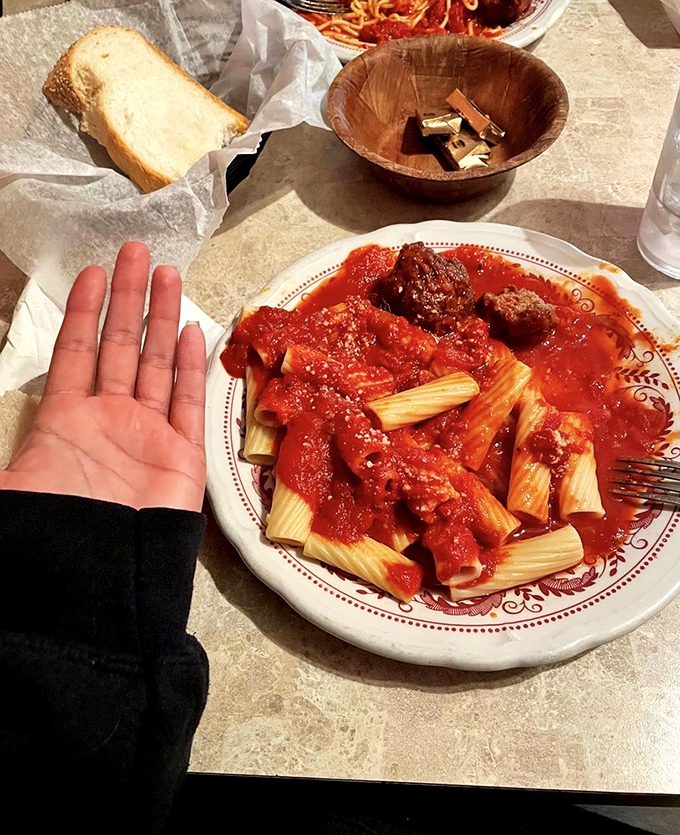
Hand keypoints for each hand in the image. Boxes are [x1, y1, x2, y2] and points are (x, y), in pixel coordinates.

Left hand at [0, 242, 205, 511]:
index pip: (76, 352)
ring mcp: (148, 433)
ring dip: (161, 319)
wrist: (104, 579)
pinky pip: (187, 401)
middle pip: (120, 346)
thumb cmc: (56, 532)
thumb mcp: (8, 490)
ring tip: (167, 275)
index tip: (92, 273)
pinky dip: (191, 366)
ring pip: (156, 363)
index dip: (84, 312)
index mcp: (65, 421)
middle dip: (128, 299)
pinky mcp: (183, 454)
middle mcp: (109, 418)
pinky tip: (192, 331)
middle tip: (136, 252)